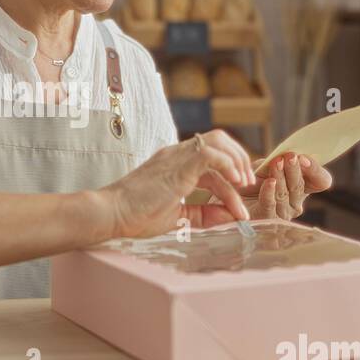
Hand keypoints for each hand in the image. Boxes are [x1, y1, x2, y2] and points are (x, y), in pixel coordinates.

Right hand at [98, 129, 255, 238]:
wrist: (111, 213)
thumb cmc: (136, 216)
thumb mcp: (178, 218)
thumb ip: (204, 216)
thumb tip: (231, 216)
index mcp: (175, 165)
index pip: (212, 166)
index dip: (229, 187)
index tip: (239, 211)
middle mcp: (177, 154)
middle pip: (219, 143)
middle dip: (240, 162)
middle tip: (249, 187)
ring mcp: (177, 155)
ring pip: (218, 142)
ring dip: (237, 160)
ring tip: (244, 185)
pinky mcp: (177, 163)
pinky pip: (210, 153)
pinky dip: (228, 165)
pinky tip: (234, 184)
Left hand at [242, 152, 332, 219]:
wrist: (230, 192)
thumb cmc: (251, 178)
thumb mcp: (267, 164)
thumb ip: (281, 160)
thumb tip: (292, 154)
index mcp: (302, 186)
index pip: (322, 181)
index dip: (315, 169)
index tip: (302, 157)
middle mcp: (296, 202)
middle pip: (302, 186)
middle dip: (295, 169)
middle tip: (290, 157)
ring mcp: (283, 213)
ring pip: (286, 194)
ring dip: (281, 177)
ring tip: (276, 163)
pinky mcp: (266, 219)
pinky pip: (271, 204)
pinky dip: (270, 191)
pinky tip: (269, 182)